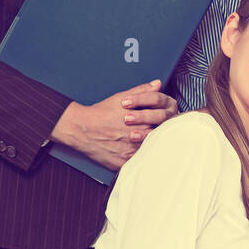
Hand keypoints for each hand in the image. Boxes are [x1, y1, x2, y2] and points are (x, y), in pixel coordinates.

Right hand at [49, 80, 177, 171]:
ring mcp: (128, 152)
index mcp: (139, 120)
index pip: (162, 124)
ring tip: (158, 149)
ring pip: (148, 153)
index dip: (166, 124)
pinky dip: (142, 162)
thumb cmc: (101, 112)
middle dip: (161, 137)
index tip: (167, 124)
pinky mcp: (121, 163)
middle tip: (165, 137)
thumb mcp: (121, 98)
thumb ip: (142, 91)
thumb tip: (158, 83)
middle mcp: (135, 137)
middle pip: (157, 139)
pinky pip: (137, 165)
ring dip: (153, 150)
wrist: (81, 128)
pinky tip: (146, 160)